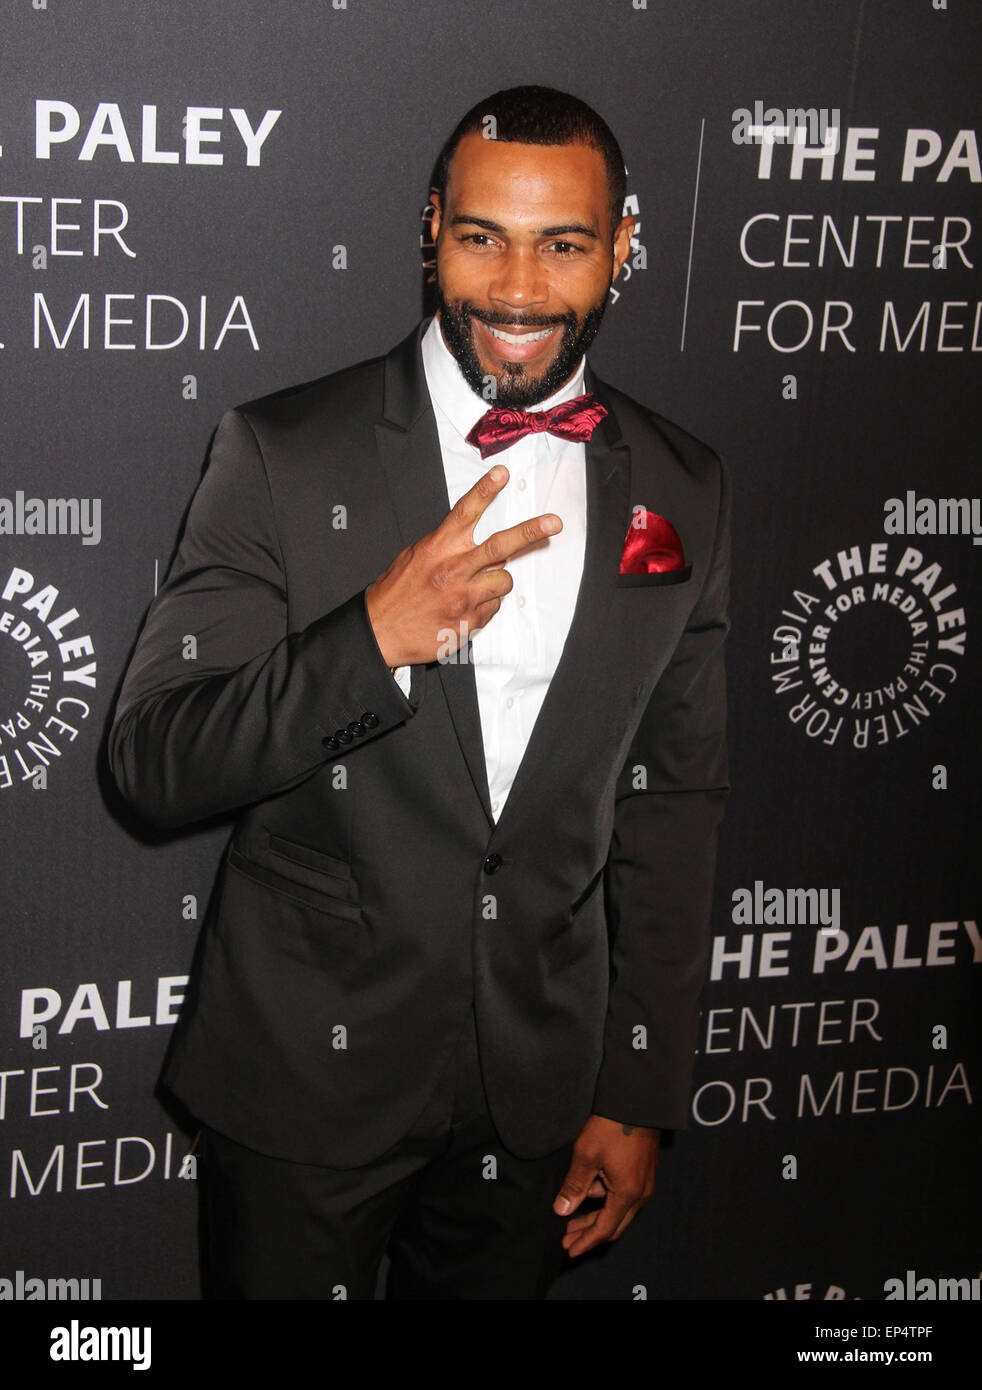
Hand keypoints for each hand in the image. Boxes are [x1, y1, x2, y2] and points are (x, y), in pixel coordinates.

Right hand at [365, 464, 561, 666]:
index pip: (465, 512)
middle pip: (500, 545)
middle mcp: (453, 570)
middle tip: (554, 523)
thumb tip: (480, 547)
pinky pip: (493, 607)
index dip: (485, 490)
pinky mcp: (470, 621)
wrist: (380, 632)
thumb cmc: (396, 593)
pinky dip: (485, 605)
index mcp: (437, 548)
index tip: (502, 474)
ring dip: (496, 580)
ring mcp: (464, 597)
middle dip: (531, 531)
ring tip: (475, 586)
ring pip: (503, 579)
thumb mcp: (415, 557)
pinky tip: (464, 608)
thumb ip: (448, 548)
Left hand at [553, 1114, 659, 1256]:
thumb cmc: (612, 1126)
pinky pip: (624, 1195)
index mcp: (628, 1194)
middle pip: (614, 1224)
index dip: (586, 1241)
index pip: (605, 1229)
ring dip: (596, 1214)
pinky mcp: (643, 1171)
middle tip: (567, 1239)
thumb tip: (562, 1211)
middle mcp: (641, 1193)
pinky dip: (605, 1200)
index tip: (569, 1251)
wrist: (638, 1100)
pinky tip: (588, 1192)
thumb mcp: (586, 1155)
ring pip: (618, 1209)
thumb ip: (575, 1186)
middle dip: (589, 1233)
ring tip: (571, 1215)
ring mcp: (645, 1182)